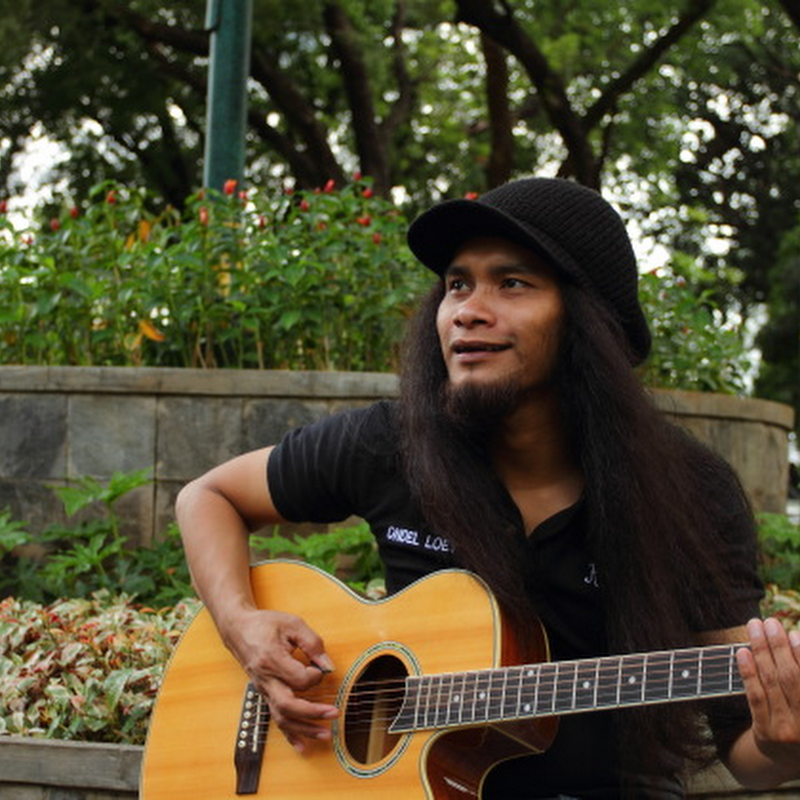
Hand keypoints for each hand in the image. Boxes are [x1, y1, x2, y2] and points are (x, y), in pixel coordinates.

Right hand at [224, 607, 339, 752]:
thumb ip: (312, 642)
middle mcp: (266, 679)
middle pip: (288, 705)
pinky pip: (277, 718)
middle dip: (313, 713)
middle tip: (333, 713)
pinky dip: (290, 735)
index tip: (321, 666)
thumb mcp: (292, 624)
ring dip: (304, 729)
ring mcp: (264, 690)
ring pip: (282, 717)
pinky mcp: (266, 694)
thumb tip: (327, 664)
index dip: (316, 674)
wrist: (239, 629)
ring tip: (325, 734)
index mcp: (272, 660)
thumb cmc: (265, 625)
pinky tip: (303, 745)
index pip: (299, 678)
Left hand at [737, 617, 799, 777]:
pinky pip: (755, 697)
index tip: (793, 633)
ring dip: (761, 651)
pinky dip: (748, 672)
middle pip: (790, 677)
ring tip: (755, 627)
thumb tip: (796, 639)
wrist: (789, 759)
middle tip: (770, 622)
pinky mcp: (765, 734)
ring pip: (771, 683)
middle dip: (778, 646)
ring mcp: (786, 731)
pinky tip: (742, 652)